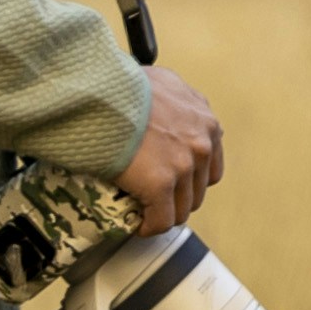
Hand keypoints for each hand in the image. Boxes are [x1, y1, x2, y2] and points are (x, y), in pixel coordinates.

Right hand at [117, 67, 223, 231]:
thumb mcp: (163, 83)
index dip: (190, 176)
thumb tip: (169, 110)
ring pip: (180, 209)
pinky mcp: (160, 185)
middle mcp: (201, 145)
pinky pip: (161, 220)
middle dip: (176, 196)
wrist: (100, 96)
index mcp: (205, 121)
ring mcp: (183, 166)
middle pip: (196, 189)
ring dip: (162, 213)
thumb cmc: (122, 86)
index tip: (173, 180)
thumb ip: (177, 101)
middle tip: (154, 197)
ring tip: (144, 211)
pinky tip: (137, 224)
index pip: (210, 164)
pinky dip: (149, 226)